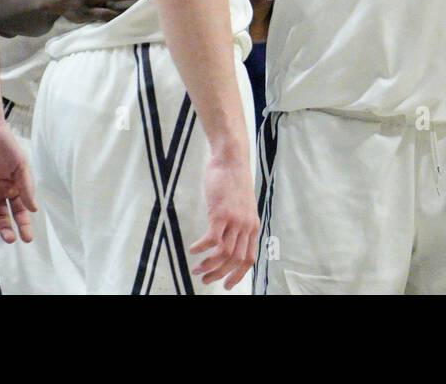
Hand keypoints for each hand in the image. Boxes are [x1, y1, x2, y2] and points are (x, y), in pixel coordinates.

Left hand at [0, 117, 35, 242]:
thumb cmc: (5, 143)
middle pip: (1, 216)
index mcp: (12, 187)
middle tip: (9, 238)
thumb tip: (34, 209)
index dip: (24, 225)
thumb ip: (26, 186)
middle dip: (5, 229)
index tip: (27, 238)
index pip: (19, 211)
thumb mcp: (20, 164)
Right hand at [189, 153, 259, 289]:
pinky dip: (201, 248)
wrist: (232, 160)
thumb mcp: (243, 205)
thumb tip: (229, 239)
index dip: (237, 275)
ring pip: (224, 253)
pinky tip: (193, 250)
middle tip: (205, 279)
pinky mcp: (221, 213)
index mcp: (252, 226)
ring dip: (208, 265)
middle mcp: (246, 226)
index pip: (249, 259)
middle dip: (219, 274)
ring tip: (196, 268)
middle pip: (235, 260)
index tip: (226, 285)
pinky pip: (212, 239)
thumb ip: (239, 223)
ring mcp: (235, 220)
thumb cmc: (234, 181)